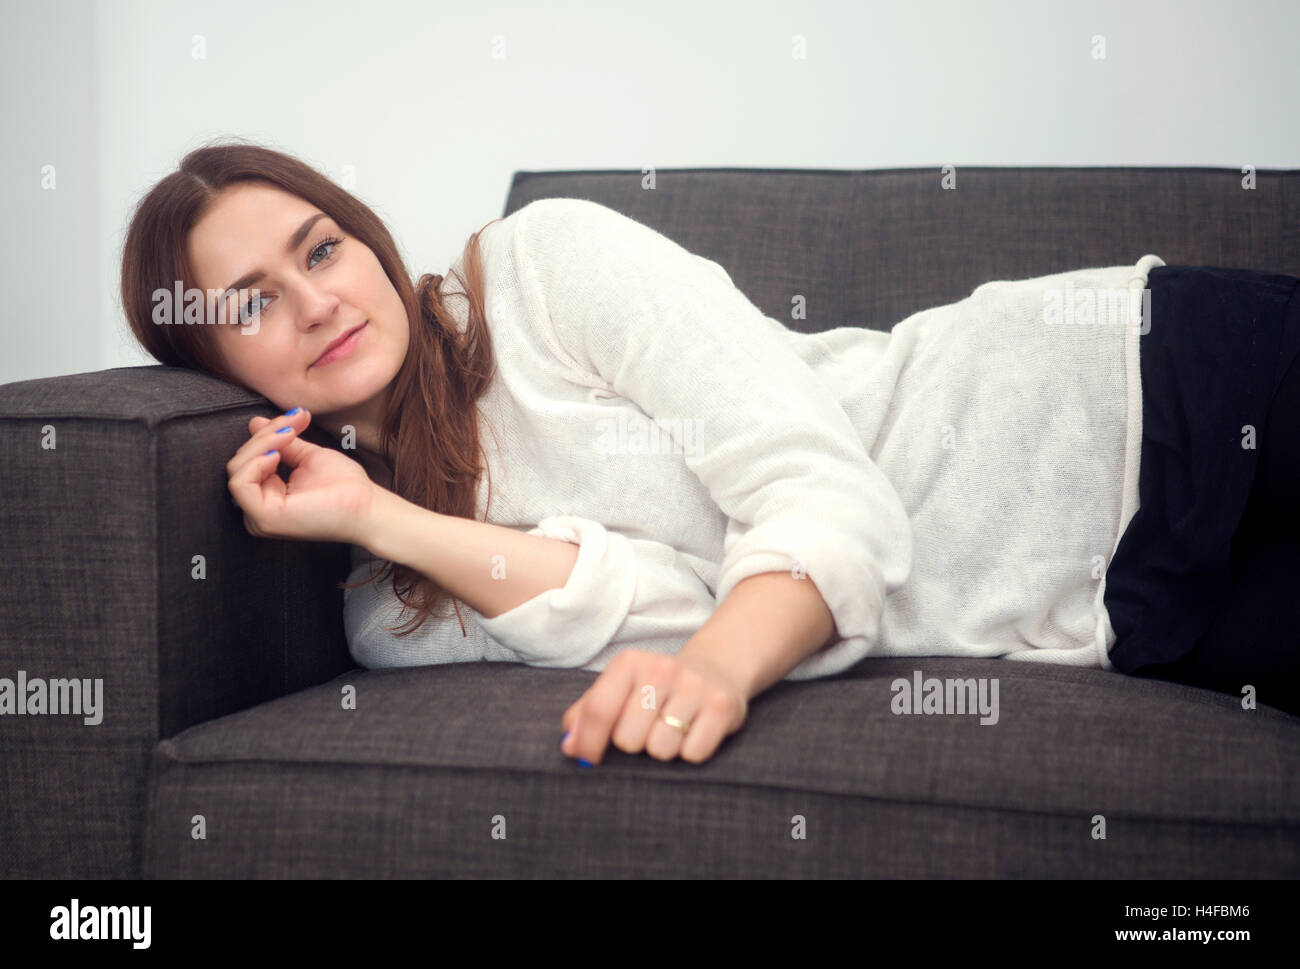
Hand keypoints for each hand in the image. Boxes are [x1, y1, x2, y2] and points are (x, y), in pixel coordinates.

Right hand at [226, 407, 377, 545]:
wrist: (366, 506)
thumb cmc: (345, 487)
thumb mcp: (308, 456)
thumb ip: (282, 441)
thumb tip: (257, 421)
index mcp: (267, 497)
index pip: (248, 459)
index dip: (267, 433)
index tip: (295, 418)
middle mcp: (258, 510)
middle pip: (240, 461)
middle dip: (265, 435)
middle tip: (291, 424)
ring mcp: (259, 516)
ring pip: (237, 469)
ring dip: (262, 444)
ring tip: (289, 436)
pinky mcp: (264, 517)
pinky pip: (240, 484)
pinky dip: (255, 462)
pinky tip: (277, 455)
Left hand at [559, 649, 749, 765]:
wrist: (714, 669)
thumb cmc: (654, 688)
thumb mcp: (618, 689)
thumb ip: (586, 715)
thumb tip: (570, 746)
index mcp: (628, 664)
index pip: (598, 711)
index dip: (588, 744)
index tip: (588, 760)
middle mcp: (662, 669)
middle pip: (628, 739)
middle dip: (633, 744)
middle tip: (646, 730)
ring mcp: (694, 686)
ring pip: (661, 750)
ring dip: (663, 749)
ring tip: (671, 729)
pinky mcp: (722, 706)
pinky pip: (693, 753)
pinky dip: (691, 752)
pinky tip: (693, 732)